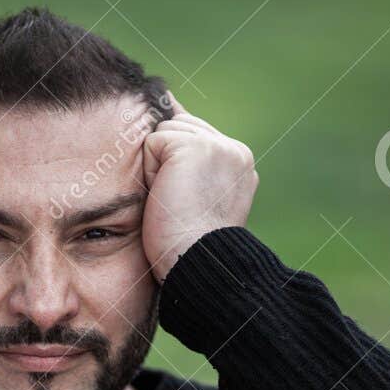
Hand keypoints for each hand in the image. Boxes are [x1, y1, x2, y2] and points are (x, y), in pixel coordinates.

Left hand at [140, 92, 258, 282]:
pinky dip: (150, 172)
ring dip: (157, 167)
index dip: (175, 164)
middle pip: (178, 127)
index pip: (194, 134)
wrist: (197, 261)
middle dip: (166, 163)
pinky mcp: (194, 146)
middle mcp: (234, 149)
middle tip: (179, 202)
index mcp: (239, 163)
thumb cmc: (189, 245)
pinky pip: (152, 143)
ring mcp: (217, 144)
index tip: (183, 200)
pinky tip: (167, 195)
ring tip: (174, 199)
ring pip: (164, 132)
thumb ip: (196, 169)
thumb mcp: (201, 200)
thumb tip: (168, 138)